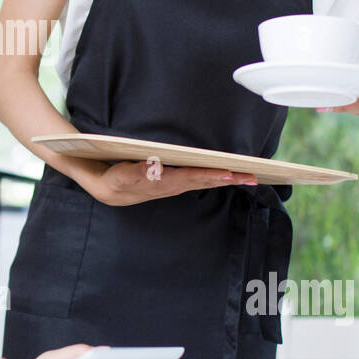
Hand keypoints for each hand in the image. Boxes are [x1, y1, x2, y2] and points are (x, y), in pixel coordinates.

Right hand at [88, 159, 257, 206]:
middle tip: (253, 177)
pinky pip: (197, 182)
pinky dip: (213, 179)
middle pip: (204, 183)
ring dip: (225, 180)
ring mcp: (173, 187)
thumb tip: (156, 170)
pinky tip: (225, 176)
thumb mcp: (119, 176)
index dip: (210, 176)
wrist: (105, 189)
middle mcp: (171, 187)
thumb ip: (136, 173)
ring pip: (203, 183)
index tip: (229, 173)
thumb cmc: (113, 179)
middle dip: (228, 179)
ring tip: (247, 176)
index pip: (190, 178)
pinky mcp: (172, 184)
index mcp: (161, 183)